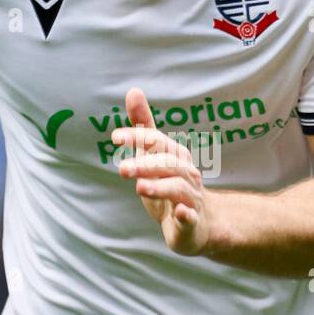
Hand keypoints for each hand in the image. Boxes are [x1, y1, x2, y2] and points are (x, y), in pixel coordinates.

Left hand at [112, 87, 211, 256]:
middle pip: (169, 164)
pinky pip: (191, 217)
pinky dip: (186, 214)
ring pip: (178, 188)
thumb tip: (133, 90)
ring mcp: (191, 198)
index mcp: (176, 155)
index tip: (115, 137)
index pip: (157, 141)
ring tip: (140, 188)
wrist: (198, 224)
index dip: (138, 137)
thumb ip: (144, 126)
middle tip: (122, 169)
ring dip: (160, 187)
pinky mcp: (191, 221)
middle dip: (146, 165)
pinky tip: (178, 212)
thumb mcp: (155, 154)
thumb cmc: (171, 183)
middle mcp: (186, 173)